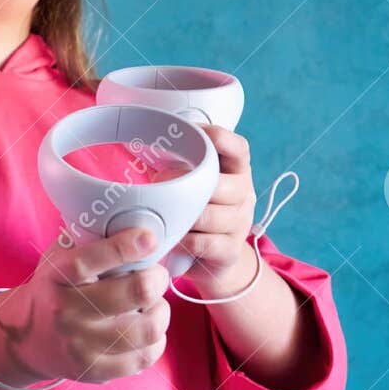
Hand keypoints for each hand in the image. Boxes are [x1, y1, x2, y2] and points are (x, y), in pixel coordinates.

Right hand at [0, 227, 172, 384]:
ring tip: (154, 304)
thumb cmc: (56, 288)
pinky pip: (145, 357)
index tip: (149, 237)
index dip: (124, 247)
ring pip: (147, 328)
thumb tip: (135, 221)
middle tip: (157, 275)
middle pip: (133, 293)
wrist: (28, 338)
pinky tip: (147, 329)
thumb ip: (89, 241)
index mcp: (56, 277)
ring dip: (161, 311)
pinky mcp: (95, 371)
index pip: (88, 261)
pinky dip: (156, 340)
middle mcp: (66, 312)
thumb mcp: (60, 258)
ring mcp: (80, 345)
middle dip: (157, 278)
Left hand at [172, 125, 261, 297]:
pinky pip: (206, 243)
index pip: (239, 148)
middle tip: (162, 186)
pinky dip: (185, 241)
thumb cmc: (196, 208)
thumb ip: (181, 162)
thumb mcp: (192, 181)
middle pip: (221, 186)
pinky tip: (173, 238)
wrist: (213, 256)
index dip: (221, 139)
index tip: (197, 133)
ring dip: (184, 217)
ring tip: (164, 216)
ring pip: (211, 217)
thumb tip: (144, 143)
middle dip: (190, 188)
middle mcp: (244, 194)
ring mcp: (241, 223)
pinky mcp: (231, 250)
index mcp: (237, 171)